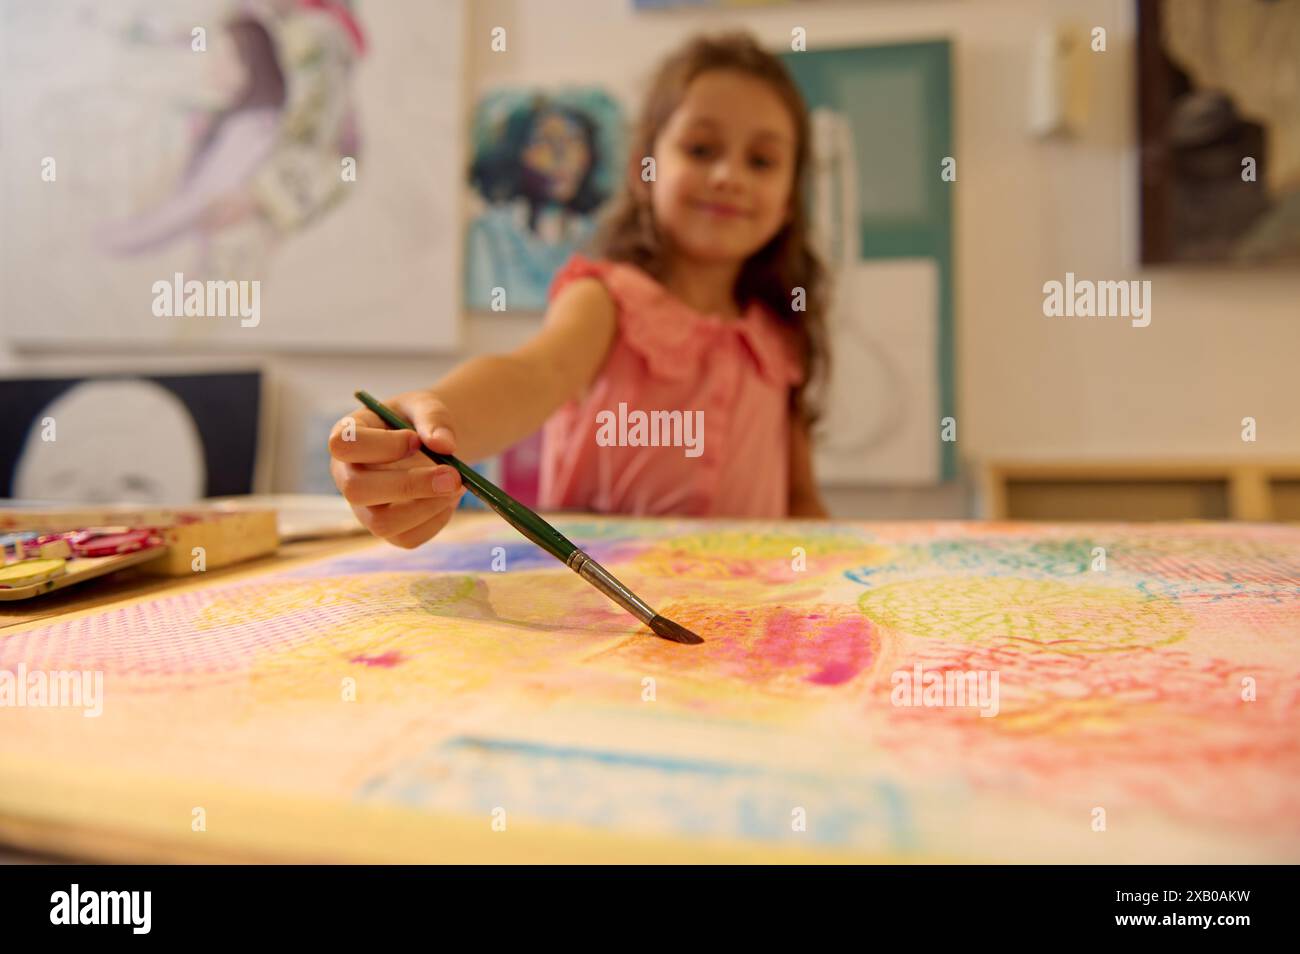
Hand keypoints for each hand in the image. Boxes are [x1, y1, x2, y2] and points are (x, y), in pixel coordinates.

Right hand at [328, 390, 464, 547]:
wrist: (430, 444)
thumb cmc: (419, 421)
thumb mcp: (427, 406)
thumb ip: (435, 419)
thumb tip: (444, 446)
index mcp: (347, 437)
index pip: (344, 445)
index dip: (382, 445)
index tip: (416, 440)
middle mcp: (347, 476)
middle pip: (357, 490)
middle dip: (409, 485)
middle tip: (453, 475)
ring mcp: (364, 508)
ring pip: (383, 523)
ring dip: (427, 506)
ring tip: (456, 484)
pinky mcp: (387, 529)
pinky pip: (408, 538)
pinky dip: (436, 520)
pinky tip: (448, 498)